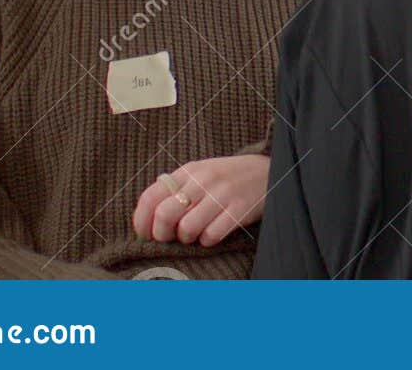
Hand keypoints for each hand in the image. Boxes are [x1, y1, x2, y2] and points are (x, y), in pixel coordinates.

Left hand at [132, 155, 268, 247]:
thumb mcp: (200, 174)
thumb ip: (175, 189)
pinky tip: (213, 234)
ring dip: (187, 239)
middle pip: (165, 215)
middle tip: (171, 238)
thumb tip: (147, 219)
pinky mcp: (240, 208)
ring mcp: (222, 194)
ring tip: (195, 234)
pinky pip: (212, 235)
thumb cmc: (228, 178)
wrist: (269, 171)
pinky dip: (207, 240)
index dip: (142, 221)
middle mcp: (203, 180)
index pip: (150, 196)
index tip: (145, 234)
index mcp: (188, 171)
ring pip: (187, 228)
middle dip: (162, 235)